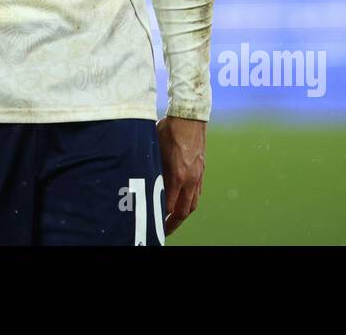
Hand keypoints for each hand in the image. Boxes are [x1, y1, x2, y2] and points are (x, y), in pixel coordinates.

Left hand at [157, 115, 204, 236]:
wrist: (189, 116)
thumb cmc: (168, 130)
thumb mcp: (154, 149)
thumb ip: (153, 169)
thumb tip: (144, 184)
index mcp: (177, 175)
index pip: (168, 206)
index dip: (161, 217)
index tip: (152, 223)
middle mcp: (190, 179)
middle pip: (183, 211)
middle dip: (173, 223)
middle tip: (162, 230)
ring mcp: (198, 175)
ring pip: (192, 204)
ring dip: (182, 215)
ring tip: (172, 220)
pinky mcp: (202, 170)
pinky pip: (197, 194)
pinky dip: (189, 203)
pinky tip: (182, 203)